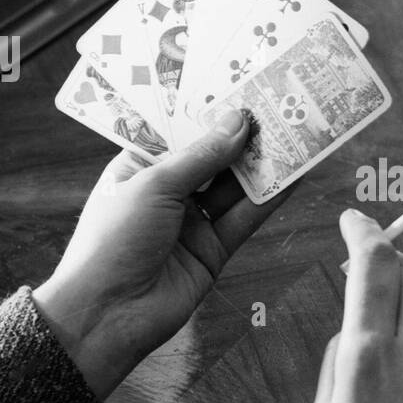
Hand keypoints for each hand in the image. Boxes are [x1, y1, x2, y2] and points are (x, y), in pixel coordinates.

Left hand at [34, 107, 284, 397]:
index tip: (243, 87)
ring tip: (296, 132)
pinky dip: (270, 198)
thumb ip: (201, 155)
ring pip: (234, 186)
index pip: (181, 133)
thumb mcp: (153, 186)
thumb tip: (239, 120)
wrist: (106, 316)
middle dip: (244, 135)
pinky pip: (246, 218)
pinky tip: (295, 174)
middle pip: (213, 158)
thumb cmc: (112, 241)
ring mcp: (192, 222)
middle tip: (279, 105)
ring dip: (263, 163)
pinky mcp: (214, 250)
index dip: (210, 112)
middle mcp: (167, 192)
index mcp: (139, 168)